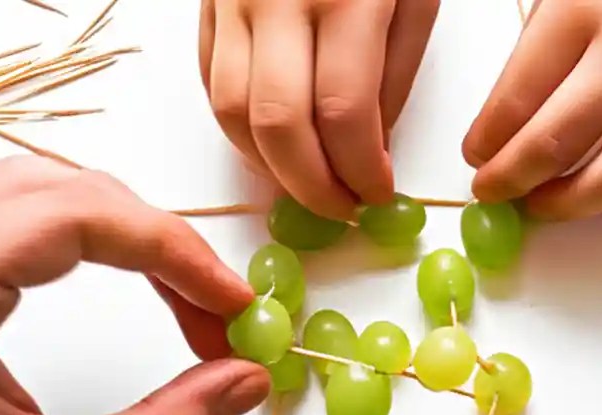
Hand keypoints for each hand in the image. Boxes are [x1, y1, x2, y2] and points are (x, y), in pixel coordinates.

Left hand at [0, 157, 269, 414]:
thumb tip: (243, 380)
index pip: (85, 216)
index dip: (179, 253)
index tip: (232, 303)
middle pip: (61, 187)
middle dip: (155, 241)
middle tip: (212, 311)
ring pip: (25, 185)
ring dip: (109, 228)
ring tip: (170, 294)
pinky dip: (58, 230)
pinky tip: (94, 269)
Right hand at [199, 0, 440, 219]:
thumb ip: (394, 72)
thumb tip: (372, 150)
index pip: (342, 113)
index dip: (359, 171)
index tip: (378, 195)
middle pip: (277, 124)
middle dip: (311, 185)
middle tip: (340, 207)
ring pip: (230, 111)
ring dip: (268, 165)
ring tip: (307, 183)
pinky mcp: (207, 2)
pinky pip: (210, 81)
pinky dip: (238, 127)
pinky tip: (272, 144)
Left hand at [465, 0, 601, 218]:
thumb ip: (543, 45)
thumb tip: (504, 121)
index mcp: (583, 10)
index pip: (515, 100)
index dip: (486, 143)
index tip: (478, 157)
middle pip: (555, 145)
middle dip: (512, 182)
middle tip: (495, 192)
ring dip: (570, 206)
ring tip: (545, 206)